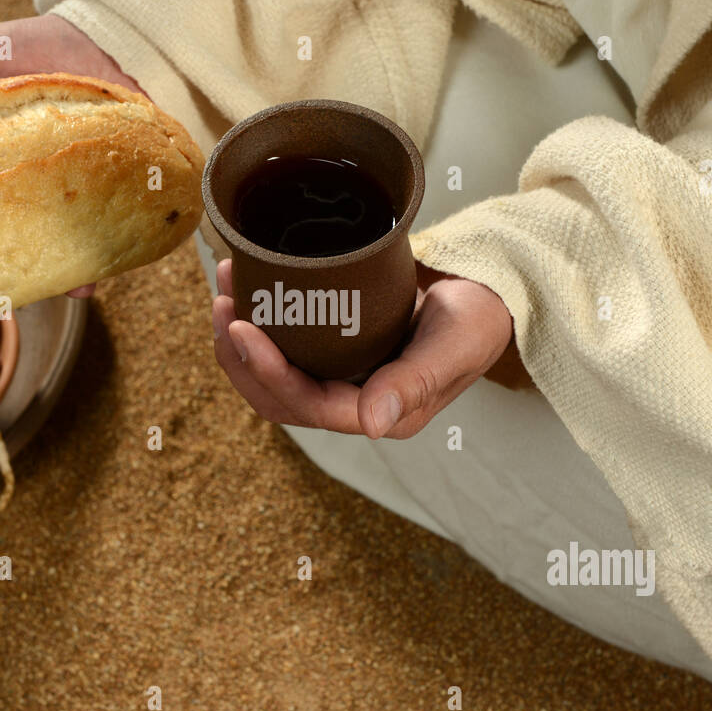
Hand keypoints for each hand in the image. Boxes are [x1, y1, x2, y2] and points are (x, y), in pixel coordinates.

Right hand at [0, 14, 137, 298]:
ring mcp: (76, 195)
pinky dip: (97, 264)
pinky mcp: (117, 195)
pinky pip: (107, 238)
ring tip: (32, 300)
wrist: (110, 36)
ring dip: (49, 280)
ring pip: (59, 252)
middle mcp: (36, 189)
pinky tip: (86, 284)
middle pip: (14, 242)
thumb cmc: (38, 47)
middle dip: (0, 274)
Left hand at [211, 258, 517, 438]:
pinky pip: (285, 348)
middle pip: (277, 397)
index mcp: (381, 413)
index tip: (241, 325)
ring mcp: (342, 378)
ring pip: (273, 374)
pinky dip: (260, 320)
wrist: (489, 292)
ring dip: (240, 339)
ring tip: (225, 287)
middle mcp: (355, 403)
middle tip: (222, 303)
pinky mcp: (335, 351)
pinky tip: (244, 284)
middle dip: (239, 356)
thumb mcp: (455, 345)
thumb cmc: (478, 318)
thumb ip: (415, 384)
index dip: (266, 370)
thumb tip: (372, 426)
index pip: (307, 405)